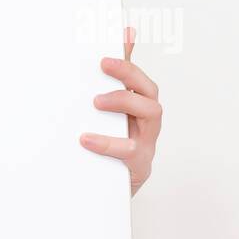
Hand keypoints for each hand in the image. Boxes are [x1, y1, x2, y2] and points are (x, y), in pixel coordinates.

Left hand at [80, 25, 160, 195]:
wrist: (105, 195)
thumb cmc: (107, 150)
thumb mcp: (103, 120)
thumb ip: (107, 87)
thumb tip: (115, 43)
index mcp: (137, 108)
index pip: (138, 78)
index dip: (130, 60)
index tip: (114, 44)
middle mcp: (147, 122)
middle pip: (149, 91)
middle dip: (129, 75)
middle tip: (103, 66)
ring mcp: (146, 143)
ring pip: (152, 114)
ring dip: (125, 101)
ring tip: (96, 101)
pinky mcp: (138, 166)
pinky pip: (129, 152)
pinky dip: (108, 144)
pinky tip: (86, 139)